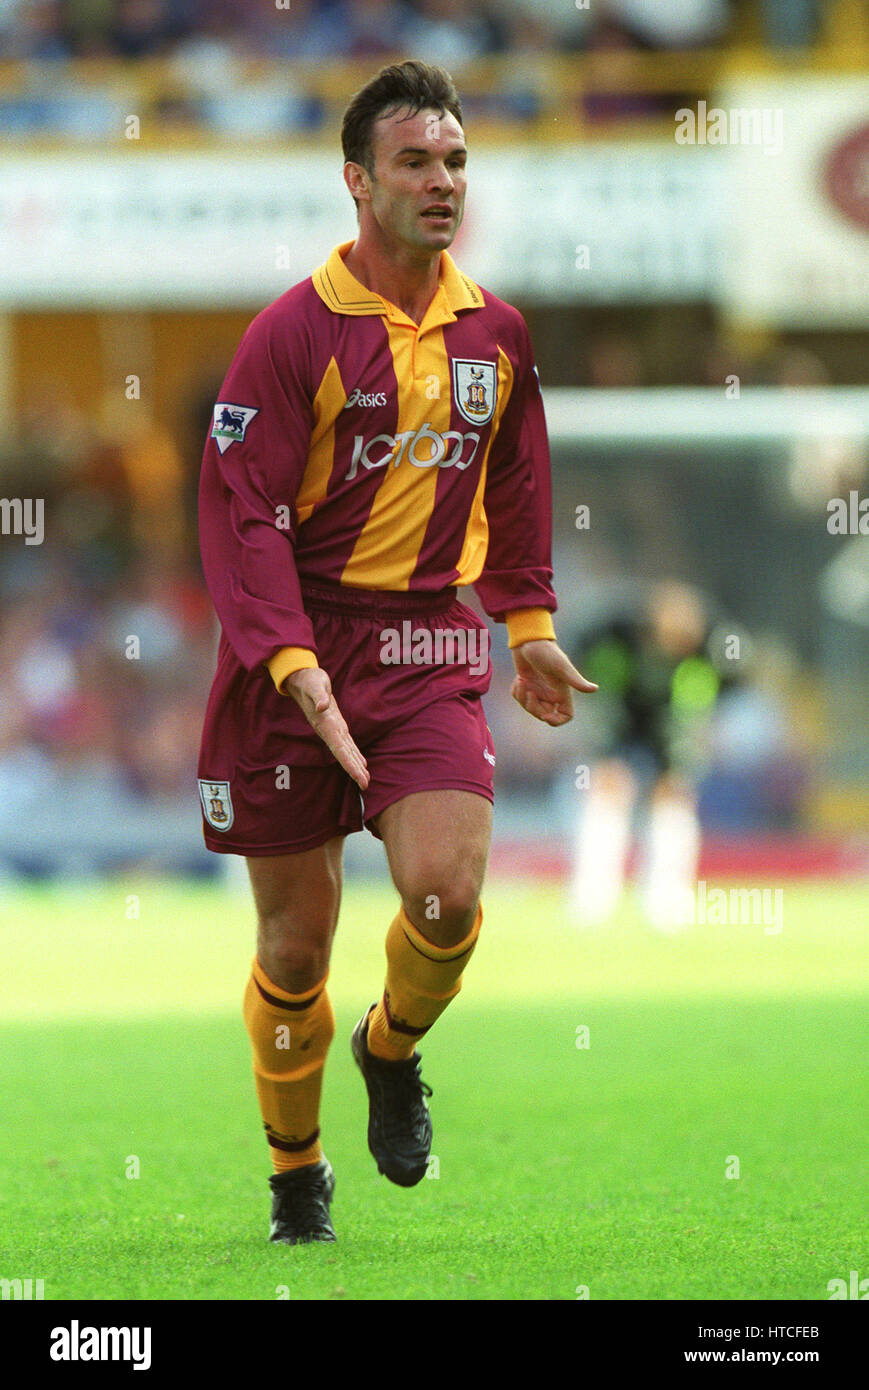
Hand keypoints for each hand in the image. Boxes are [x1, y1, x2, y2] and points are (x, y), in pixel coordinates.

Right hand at [284, 667, 369, 789]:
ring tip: (365, 780)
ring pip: (346, 751)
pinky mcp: (336, 724)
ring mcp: (332, 728)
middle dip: (354, 770)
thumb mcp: (314, 684)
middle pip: (344, 754)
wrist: (301, 678)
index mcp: (326, 724)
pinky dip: (354, 754)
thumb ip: (318, 696)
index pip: (340, 749)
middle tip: (365, 786)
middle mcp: (329, 730)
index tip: (359, 778)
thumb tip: (321, 707)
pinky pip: (347, 743)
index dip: (350, 764)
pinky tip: (360, 762)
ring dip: (355, 765)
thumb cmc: (309, 679)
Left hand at [510, 639, 596, 725]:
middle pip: (543, 714)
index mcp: (562, 692)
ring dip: (522, 698)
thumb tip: (595, 689)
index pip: (566, 715)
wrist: (529, 639)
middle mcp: (551, 693)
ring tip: (521, 682)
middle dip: (533, 707)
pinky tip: (518, 679)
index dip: (557, 721)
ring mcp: (538, 689)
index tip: (545, 716)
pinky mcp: (527, 684)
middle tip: (528, 691)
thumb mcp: (561, 667)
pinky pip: (519, 698)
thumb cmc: (547, 651)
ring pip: (529, 707)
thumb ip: (576, 680)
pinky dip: (516, 692)